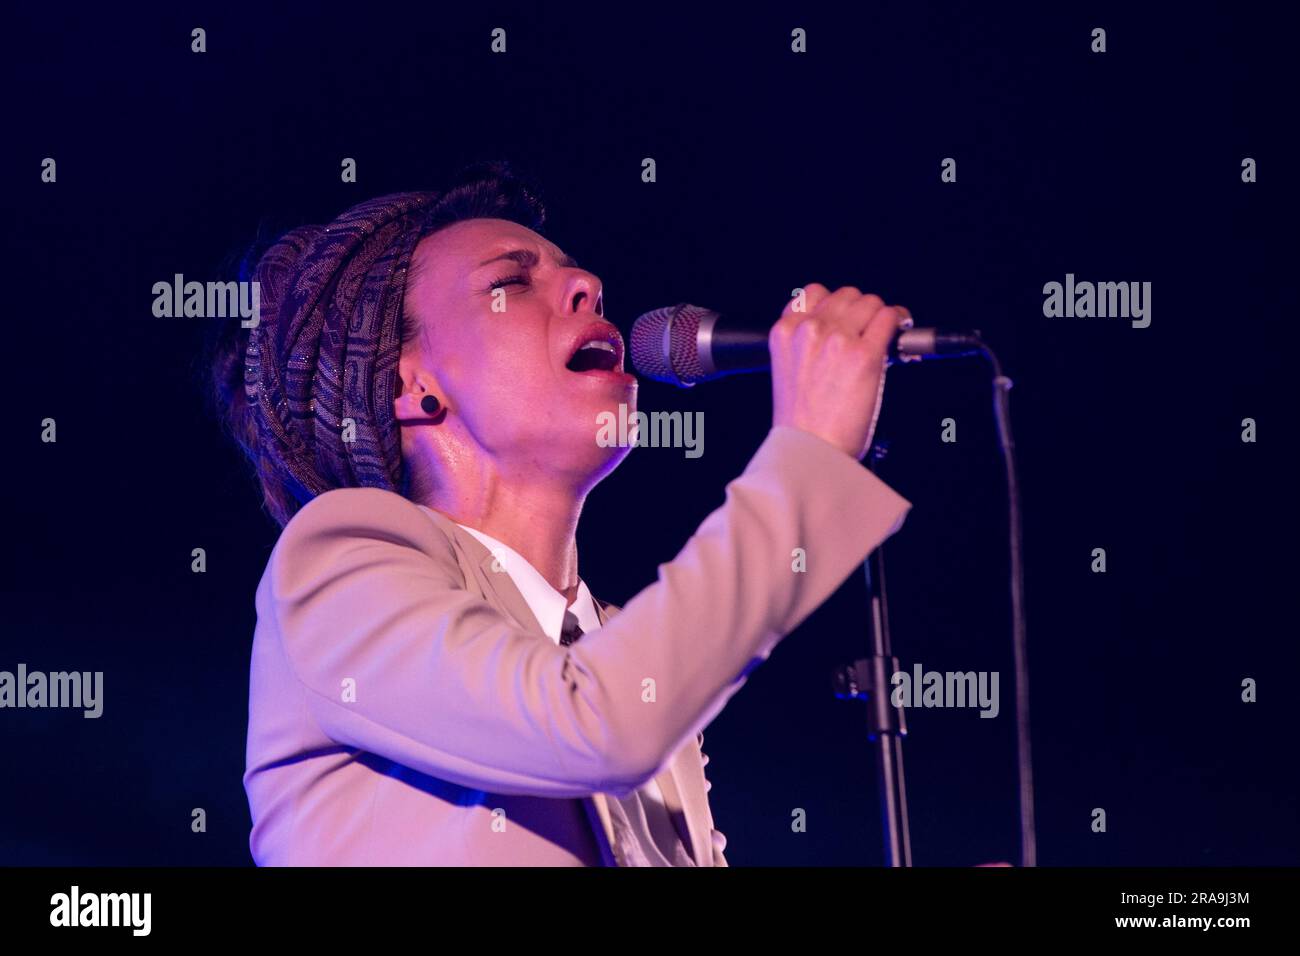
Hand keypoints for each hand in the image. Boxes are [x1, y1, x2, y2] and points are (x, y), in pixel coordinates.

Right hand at [769, 284, 910, 459]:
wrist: (809, 450)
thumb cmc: (800, 422)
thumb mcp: (786, 371)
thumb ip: (803, 343)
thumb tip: (836, 328)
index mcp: (785, 333)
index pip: (813, 293)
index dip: (835, 304)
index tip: (846, 316)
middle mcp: (809, 330)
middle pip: (846, 295)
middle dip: (860, 310)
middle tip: (869, 328)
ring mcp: (838, 339)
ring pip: (870, 302)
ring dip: (879, 314)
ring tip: (884, 331)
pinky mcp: (865, 354)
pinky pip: (888, 318)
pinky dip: (897, 322)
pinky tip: (898, 332)